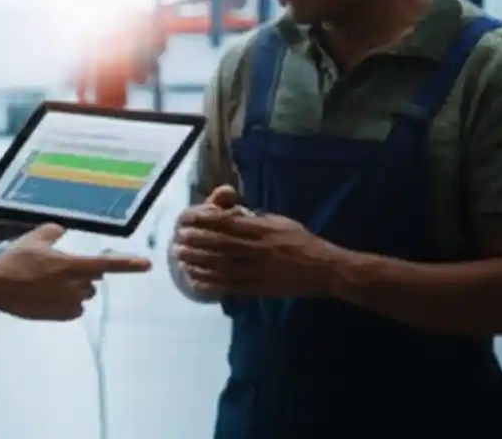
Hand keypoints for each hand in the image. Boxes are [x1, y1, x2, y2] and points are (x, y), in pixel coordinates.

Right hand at [0, 223, 151, 320]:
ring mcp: (68, 304)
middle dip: (83, 275)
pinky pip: (74, 309)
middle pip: (92, 280)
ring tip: (48, 283)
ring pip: (83, 295)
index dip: (128, 264)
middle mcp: (74, 287)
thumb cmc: (15, 260)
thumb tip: (60, 230)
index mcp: (72, 266)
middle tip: (59, 268)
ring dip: (74, 289)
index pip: (107, 264)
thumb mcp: (34, 237)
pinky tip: (46, 296)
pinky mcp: (60, 316)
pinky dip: (66, 303)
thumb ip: (53, 231)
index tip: (147, 264)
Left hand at [173, 194, 338, 297]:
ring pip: (221, 266)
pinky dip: (210, 283)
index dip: (205, 221)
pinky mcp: (257, 288)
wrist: (322, 269)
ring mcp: (256, 271)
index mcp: (262, 231)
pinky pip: (230, 285)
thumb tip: (232, 214)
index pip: (227, 224)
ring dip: (198, 261)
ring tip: (180, 258)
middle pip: (220, 245)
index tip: (188, 219)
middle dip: (196, 241)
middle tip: (178, 239)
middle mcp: (257, 250)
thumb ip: (255, 219)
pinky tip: (195, 279)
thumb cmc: (300, 241)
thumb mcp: (279, 221)